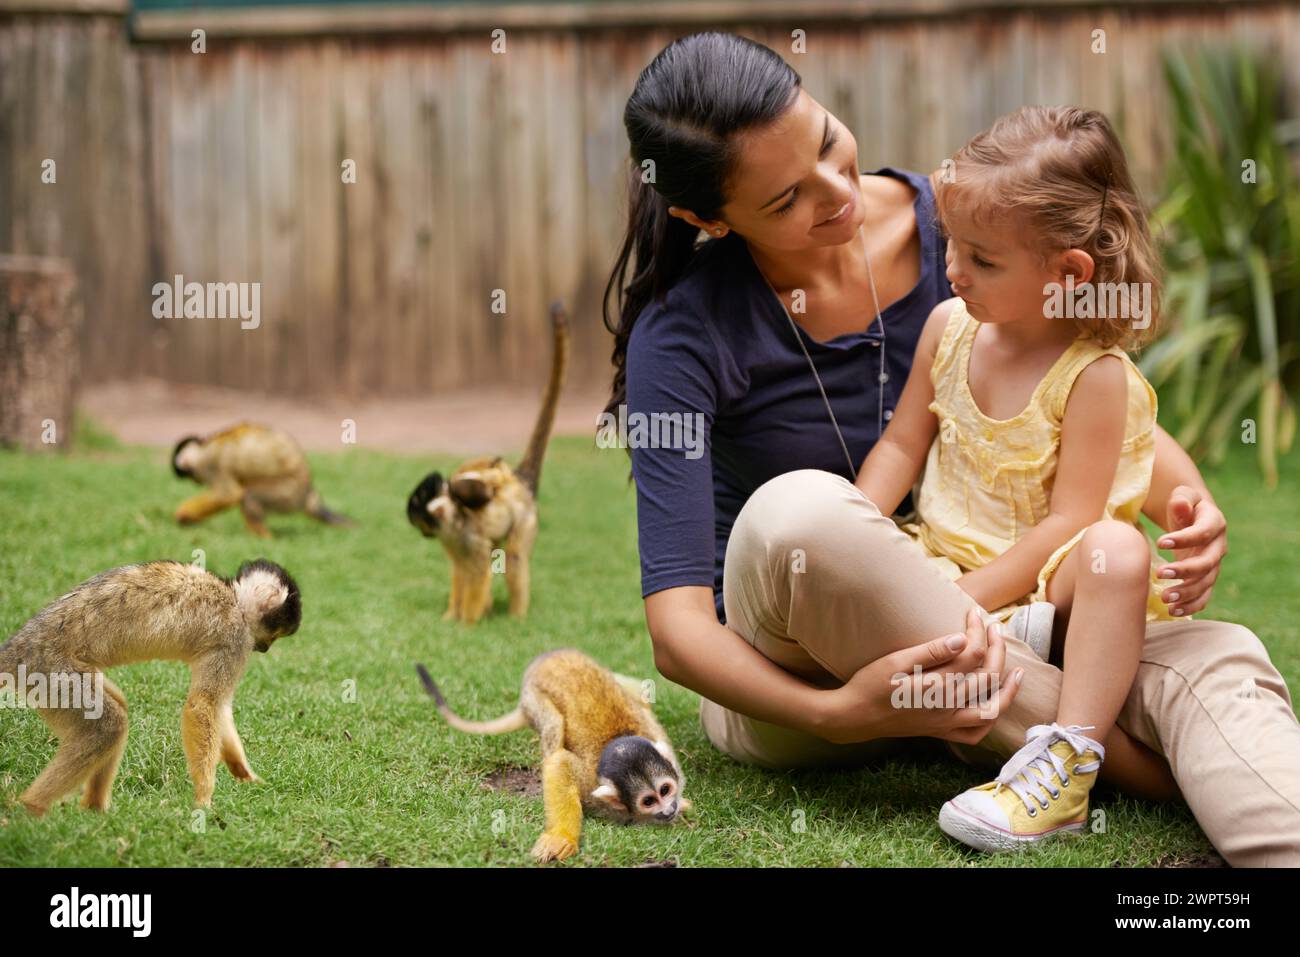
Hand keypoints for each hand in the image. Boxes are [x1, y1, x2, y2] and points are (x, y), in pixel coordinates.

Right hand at [822, 608, 1022, 745]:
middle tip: (995, 628)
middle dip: (996, 648)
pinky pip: (975, 733)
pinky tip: (994, 705)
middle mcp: (947, 707)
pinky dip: (990, 720)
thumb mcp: (894, 663)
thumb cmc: (869, 685)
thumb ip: (931, 652)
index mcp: (936, 686)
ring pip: (991, 709)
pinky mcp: (941, 732)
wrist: (854, 717)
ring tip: (1017, 672)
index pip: (971, 654)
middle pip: (987, 677)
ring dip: (1007, 690)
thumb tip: (963, 639)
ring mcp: (946, 722)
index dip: (977, 630)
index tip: (973, 612)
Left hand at [1156, 485, 1225, 616]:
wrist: (1194, 517)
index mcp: (1215, 523)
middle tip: (1160, 574)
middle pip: (1207, 563)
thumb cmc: (1184, 506)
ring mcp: (1214, 565)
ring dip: (1187, 593)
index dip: (1183, 538)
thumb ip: (1181, 500)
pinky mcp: (1206, 578)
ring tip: (1165, 598)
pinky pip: (1204, 596)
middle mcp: (1218, 547)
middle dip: (1185, 571)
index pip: (1202, 533)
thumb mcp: (1183, 496)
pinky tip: (1174, 611)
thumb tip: (1179, 505)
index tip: (1159, 542)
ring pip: (1205, 583)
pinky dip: (1191, 606)